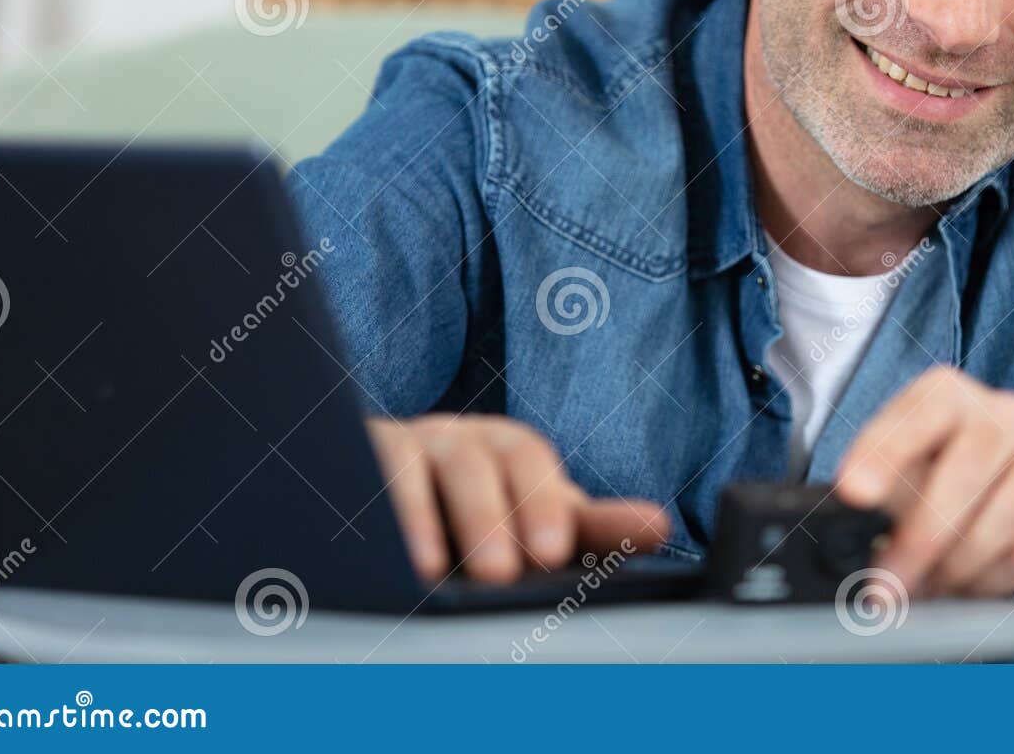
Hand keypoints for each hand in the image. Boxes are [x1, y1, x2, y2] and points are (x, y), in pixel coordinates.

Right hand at [366, 414, 668, 583]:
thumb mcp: (539, 525)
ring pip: (415, 468)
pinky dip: (371, 514)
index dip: (543, 503)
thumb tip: (660, 525)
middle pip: (477, 465)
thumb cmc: (487, 522)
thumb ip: (594, 530)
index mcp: (510, 450)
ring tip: (434, 573)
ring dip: (423, 520)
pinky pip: (359, 478)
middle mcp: (458, 441)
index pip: (531, 463)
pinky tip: (376, 555)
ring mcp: (404, 450)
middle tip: (503, 573)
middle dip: (491, 517)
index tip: (554, 550)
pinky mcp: (353, 461)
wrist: (399, 503)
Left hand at [834, 365, 1013, 596]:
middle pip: (963, 474)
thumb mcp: (912, 451)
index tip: (853, 492)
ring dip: (955, 567)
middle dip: (919, 539)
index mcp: (946, 395)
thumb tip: (849, 530)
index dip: (882, 454)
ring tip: (926, 587)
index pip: (914, 416)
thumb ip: (882, 482)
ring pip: (1001, 521)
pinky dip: (989, 582)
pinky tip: (966, 583)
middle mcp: (1000, 417)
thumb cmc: (958, 456)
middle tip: (885, 584)